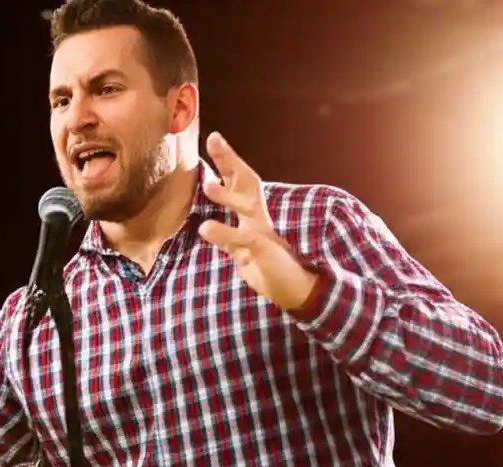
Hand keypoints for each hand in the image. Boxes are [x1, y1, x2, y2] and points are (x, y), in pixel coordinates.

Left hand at [198, 131, 318, 311]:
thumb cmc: (268, 268)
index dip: (229, 161)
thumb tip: (208, 226)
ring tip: (206, 184)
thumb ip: (227, 236)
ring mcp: (263, 234)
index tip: (214, 139)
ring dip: (226, 195)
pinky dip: (224, 233)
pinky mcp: (263, 252)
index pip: (241, 183)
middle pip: (246, 183)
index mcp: (254, 217)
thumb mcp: (242, 250)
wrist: (296, 291)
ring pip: (246, 207)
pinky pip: (242, 239)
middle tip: (214, 139)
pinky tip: (205, 228)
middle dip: (230, 161)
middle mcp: (258, 220)